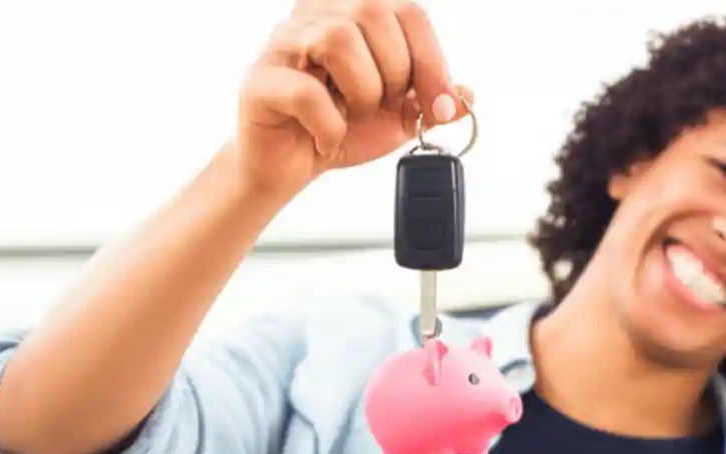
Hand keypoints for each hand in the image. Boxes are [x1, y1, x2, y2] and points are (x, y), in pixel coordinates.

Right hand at [234, 0, 473, 198]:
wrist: (291, 166)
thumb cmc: (339, 128)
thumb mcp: (398, 115)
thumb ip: (431, 101)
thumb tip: (464, 95)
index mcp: (351, 14)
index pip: (405, 10)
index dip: (432, 59)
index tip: (443, 104)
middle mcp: (315, 17)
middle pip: (372, 11)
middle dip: (396, 71)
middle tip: (386, 105)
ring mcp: (283, 45)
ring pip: (337, 39)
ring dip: (362, 90)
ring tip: (352, 114)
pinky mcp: (260, 81)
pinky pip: (306, 92)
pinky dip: (329, 125)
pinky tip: (326, 136)